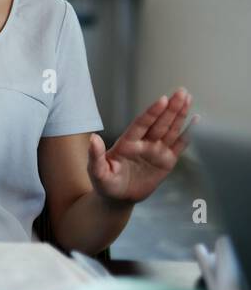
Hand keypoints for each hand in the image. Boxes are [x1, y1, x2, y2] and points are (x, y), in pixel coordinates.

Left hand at [90, 87, 192, 206]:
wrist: (118, 197)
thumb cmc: (105, 183)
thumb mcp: (97, 171)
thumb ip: (95, 155)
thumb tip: (93, 138)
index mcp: (127, 143)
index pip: (142, 124)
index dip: (152, 112)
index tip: (162, 99)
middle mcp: (143, 143)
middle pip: (159, 123)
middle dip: (171, 107)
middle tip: (182, 91)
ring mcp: (156, 151)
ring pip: (170, 129)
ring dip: (180, 114)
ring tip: (188, 98)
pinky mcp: (166, 161)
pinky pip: (179, 145)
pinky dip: (188, 134)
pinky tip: (196, 120)